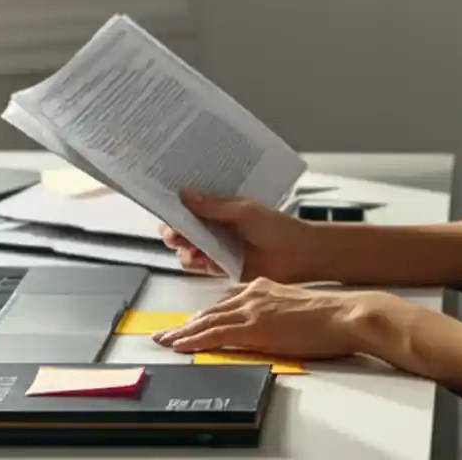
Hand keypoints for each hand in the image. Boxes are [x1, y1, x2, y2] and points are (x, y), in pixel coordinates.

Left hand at [152, 278, 393, 358]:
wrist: (344, 314)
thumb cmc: (330, 316)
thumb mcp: (296, 307)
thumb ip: (276, 312)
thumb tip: (268, 327)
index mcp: (263, 288)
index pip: (225, 303)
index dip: (204, 314)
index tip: (189, 323)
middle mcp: (253, 295)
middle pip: (210, 310)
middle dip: (185, 324)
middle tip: (165, 333)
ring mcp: (253, 310)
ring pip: (208, 321)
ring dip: (183, 333)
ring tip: (164, 341)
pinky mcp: (255, 327)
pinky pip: (216, 334)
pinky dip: (195, 340)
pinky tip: (182, 346)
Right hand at [160, 190, 317, 281]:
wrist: (298, 255)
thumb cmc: (276, 227)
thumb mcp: (244, 211)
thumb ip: (213, 207)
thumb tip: (184, 194)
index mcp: (218, 208)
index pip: (187, 206)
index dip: (173, 207)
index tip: (164, 205)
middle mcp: (212, 227)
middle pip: (180, 229)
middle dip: (172, 231)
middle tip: (175, 233)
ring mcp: (214, 248)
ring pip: (185, 250)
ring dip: (183, 248)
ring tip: (190, 247)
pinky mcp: (219, 268)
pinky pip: (198, 266)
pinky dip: (195, 263)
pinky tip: (201, 259)